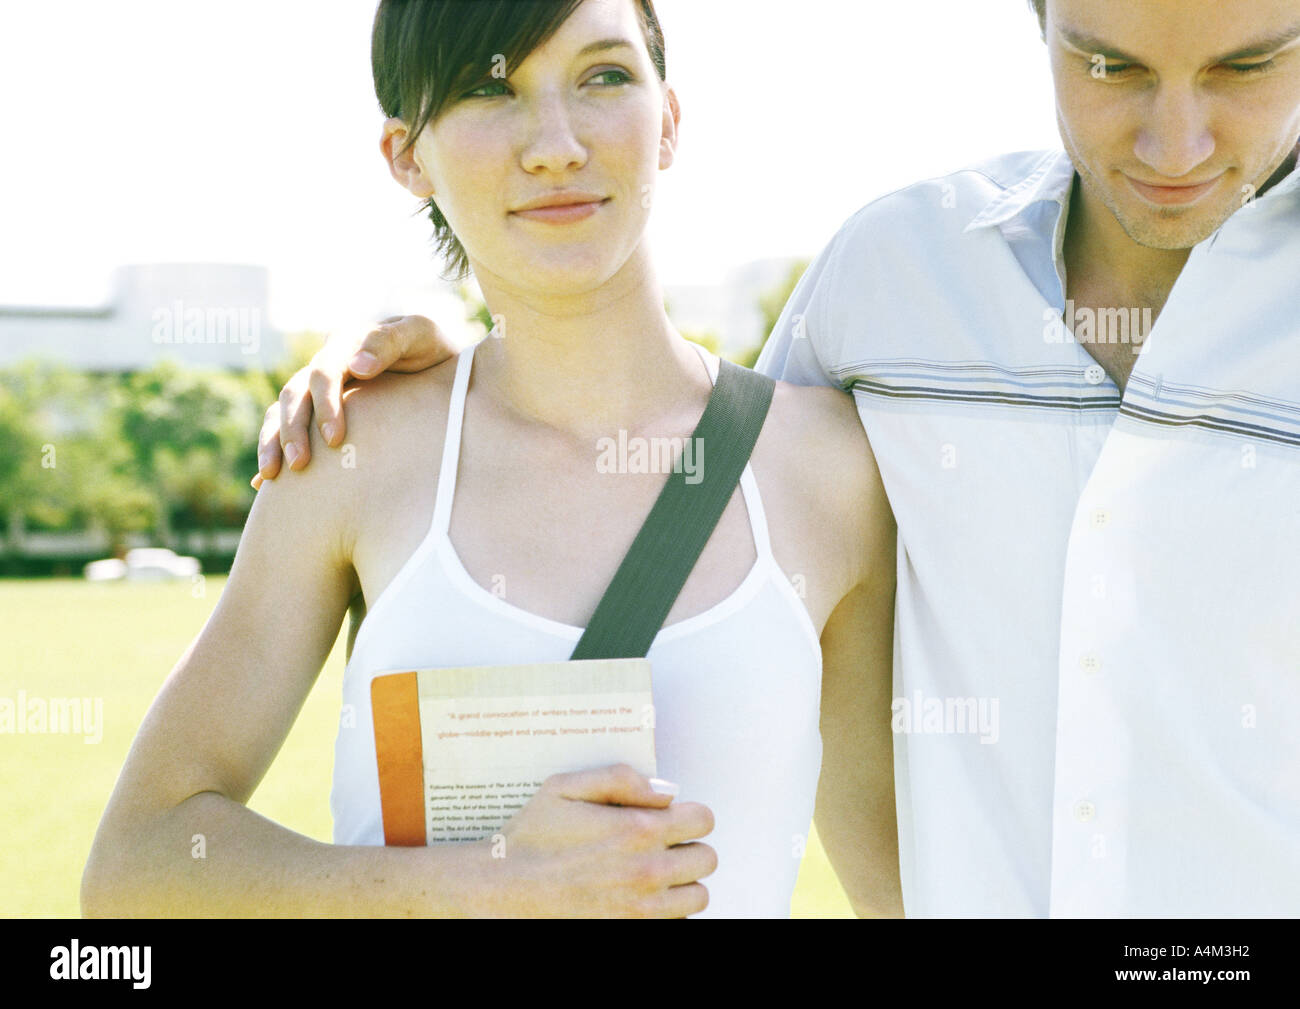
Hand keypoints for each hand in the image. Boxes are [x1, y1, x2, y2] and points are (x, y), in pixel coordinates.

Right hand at [252, 315, 452, 486]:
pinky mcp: (318, 409)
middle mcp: (327, 364)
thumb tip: (357, 366)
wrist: (439, 364)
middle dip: (293, 429)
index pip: (323, 372)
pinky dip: (273, 450)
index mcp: (347, 343)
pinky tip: (264, 483)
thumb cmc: (433, 349)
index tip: (334, 439)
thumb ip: (390, 342)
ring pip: (281, 411)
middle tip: (299, 464)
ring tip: (276, 476)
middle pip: (294, 394)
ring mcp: (319, 388)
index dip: (325, 405)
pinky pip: (284, 427)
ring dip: (274, 441)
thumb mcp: (420, 335)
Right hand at [478, 764, 716, 917]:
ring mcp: (642, 909)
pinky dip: (666, 911)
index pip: (703, 820)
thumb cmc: (530, 838)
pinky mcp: (631, 931)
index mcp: (636, 830)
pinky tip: (641, 898)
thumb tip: (666, 791)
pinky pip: (675, 923)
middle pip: (706, 858)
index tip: (671, 818)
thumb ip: (621, 779)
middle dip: (688, 847)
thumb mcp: (565, 788)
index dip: (688, 814)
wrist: (503, 891)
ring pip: (698, 896)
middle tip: (662, 846)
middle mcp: (647, 871)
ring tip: (654, 874)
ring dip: (682, 883)